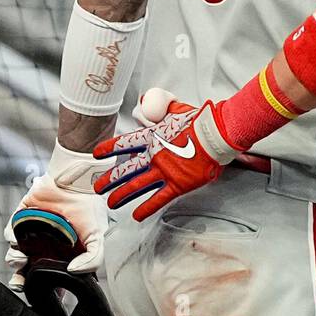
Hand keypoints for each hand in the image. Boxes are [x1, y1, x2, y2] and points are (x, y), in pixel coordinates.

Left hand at [4, 143, 112, 289]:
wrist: (75, 182)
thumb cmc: (88, 208)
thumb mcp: (97, 236)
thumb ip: (93, 259)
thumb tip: (73, 272)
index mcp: (64, 254)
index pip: (52, 277)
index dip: (46, 289)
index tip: (42, 294)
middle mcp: (46, 247)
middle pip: (28, 270)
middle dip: (21, 279)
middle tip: (21, 280)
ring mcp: (32, 234)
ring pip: (15, 255)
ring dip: (15, 260)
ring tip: (21, 257)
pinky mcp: (20, 220)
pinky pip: (10, 234)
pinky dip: (12, 238)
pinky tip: (20, 239)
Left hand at [92, 87, 242, 220]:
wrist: (217, 133)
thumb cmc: (201, 121)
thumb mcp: (177, 109)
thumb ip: (162, 107)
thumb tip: (150, 100)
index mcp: (153, 136)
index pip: (124, 143)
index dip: (109, 148)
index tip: (97, 153)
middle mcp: (154, 155)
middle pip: (125, 170)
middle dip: (109, 180)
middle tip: (98, 187)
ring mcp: (165, 171)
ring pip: (136, 186)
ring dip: (121, 196)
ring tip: (112, 203)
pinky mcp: (178, 183)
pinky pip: (158, 199)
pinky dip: (146, 208)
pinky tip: (136, 215)